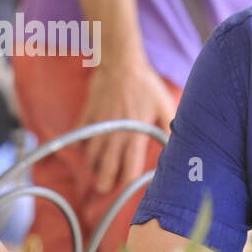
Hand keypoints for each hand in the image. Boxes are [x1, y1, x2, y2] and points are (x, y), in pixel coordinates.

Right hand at [77, 54, 176, 192]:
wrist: (121, 63)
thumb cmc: (146, 84)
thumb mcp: (164, 106)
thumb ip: (167, 128)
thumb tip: (171, 147)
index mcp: (135, 133)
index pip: (129, 166)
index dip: (127, 180)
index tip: (126, 184)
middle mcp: (116, 133)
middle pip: (106, 166)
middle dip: (104, 182)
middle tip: (103, 188)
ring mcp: (100, 124)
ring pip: (91, 154)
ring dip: (92, 166)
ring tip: (94, 172)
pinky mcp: (88, 115)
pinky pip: (80, 135)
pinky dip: (80, 145)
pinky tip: (84, 150)